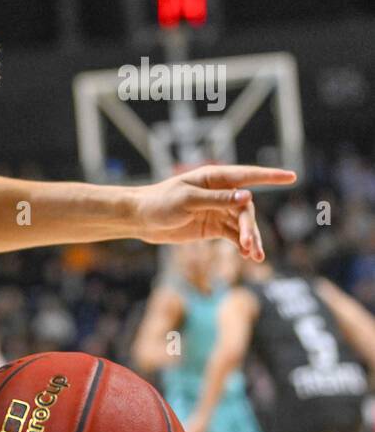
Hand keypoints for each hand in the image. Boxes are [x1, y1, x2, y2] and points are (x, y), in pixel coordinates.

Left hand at [131, 165, 294, 260]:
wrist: (140, 219)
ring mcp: (218, 211)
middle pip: (245, 209)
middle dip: (251, 227)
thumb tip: (247, 197)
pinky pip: (234, 236)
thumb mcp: (187, 200)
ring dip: (250, 239)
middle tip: (250, 245)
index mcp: (213, 178)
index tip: (292, 177)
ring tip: (255, 255)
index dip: (270, 176)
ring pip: (242, 225)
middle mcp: (220, 193)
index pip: (247, 176)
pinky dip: (242, 245)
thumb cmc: (160, 202)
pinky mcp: (213, 227)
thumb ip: (217, 200)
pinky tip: (249, 255)